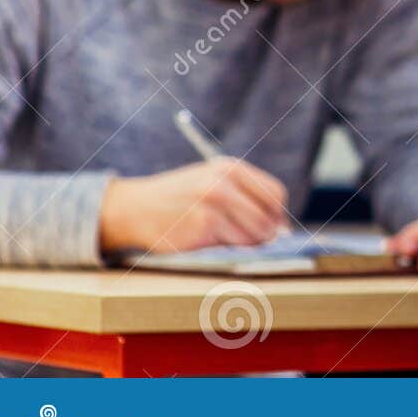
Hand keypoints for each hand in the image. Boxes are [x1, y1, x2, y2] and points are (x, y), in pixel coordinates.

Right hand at [98, 157, 287, 253]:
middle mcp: (224, 184)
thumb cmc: (180, 196)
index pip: (275, 194)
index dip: (277, 214)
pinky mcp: (202, 229)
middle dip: (266, 234)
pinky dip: (227, 248)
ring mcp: (213, 206)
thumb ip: (245, 195)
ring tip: (228, 239)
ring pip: (253, 235)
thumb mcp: (212, 179)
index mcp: (230, 167)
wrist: (135, 207)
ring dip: (248, 244)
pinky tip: (210, 240)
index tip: (273, 225)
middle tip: (256, 241)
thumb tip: (281, 229)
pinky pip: (231, 246)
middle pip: (267, 218)